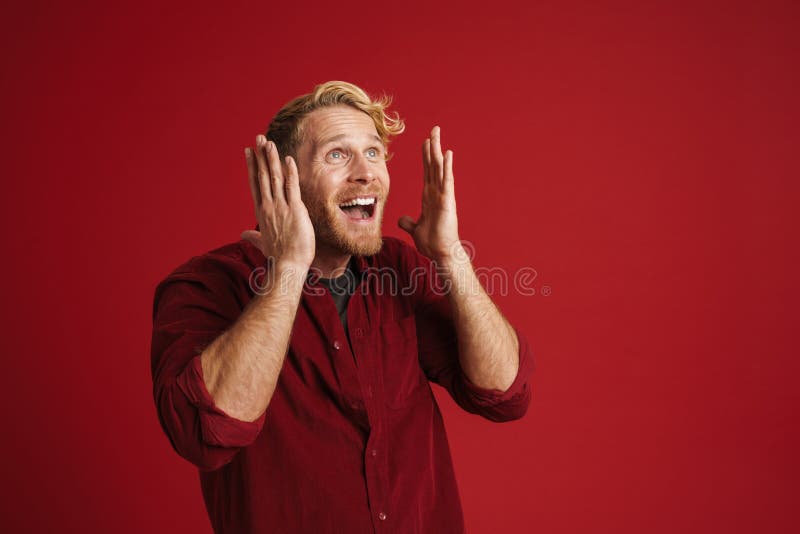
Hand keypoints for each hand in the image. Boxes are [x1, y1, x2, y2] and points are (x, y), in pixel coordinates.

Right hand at [241, 135, 314, 271]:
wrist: (288, 266)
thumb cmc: (279, 256)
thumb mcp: (263, 243)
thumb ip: (253, 236)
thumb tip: (243, 234)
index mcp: (261, 212)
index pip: (255, 184)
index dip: (252, 166)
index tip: (249, 152)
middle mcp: (268, 206)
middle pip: (263, 176)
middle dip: (260, 156)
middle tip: (258, 138)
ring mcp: (280, 207)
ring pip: (274, 177)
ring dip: (271, 159)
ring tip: (268, 142)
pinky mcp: (295, 210)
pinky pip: (291, 187)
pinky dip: (290, 172)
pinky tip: (288, 159)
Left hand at [398, 126, 461, 261]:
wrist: (440, 252)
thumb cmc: (432, 242)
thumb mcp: (415, 229)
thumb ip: (408, 222)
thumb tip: (402, 219)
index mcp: (429, 196)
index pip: (427, 171)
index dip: (426, 156)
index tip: (425, 142)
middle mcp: (437, 192)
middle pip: (433, 164)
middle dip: (433, 146)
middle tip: (434, 129)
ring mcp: (443, 195)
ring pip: (439, 168)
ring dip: (438, 150)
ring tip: (437, 134)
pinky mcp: (447, 201)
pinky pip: (446, 180)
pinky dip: (447, 167)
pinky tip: (447, 153)